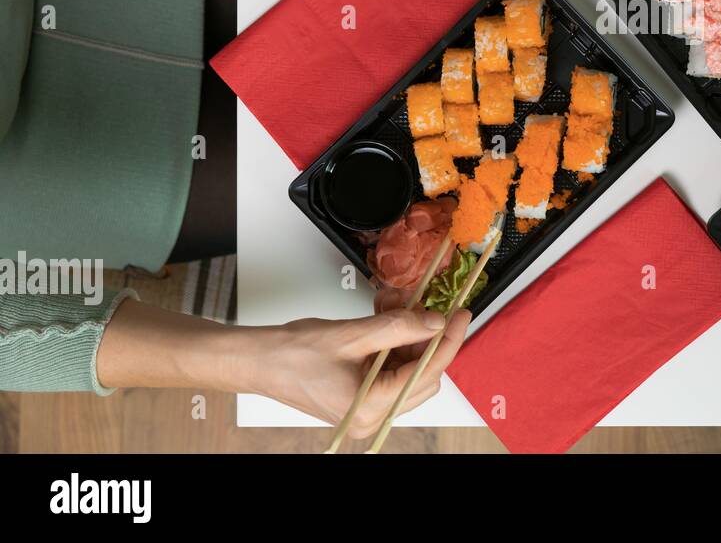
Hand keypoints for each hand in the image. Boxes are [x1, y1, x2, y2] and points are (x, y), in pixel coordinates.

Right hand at [243, 305, 470, 437]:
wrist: (257, 360)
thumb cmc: (292, 353)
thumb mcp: (353, 334)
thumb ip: (399, 328)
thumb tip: (436, 323)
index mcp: (371, 406)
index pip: (427, 372)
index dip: (449, 340)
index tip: (461, 314)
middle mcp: (372, 416)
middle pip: (422, 375)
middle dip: (427, 338)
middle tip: (430, 307)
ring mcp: (366, 408)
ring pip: (407, 370)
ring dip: (408, 337)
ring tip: (398, 306)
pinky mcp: (360, 397)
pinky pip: (389, 369)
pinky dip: (392, 342)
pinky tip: (386, 317)